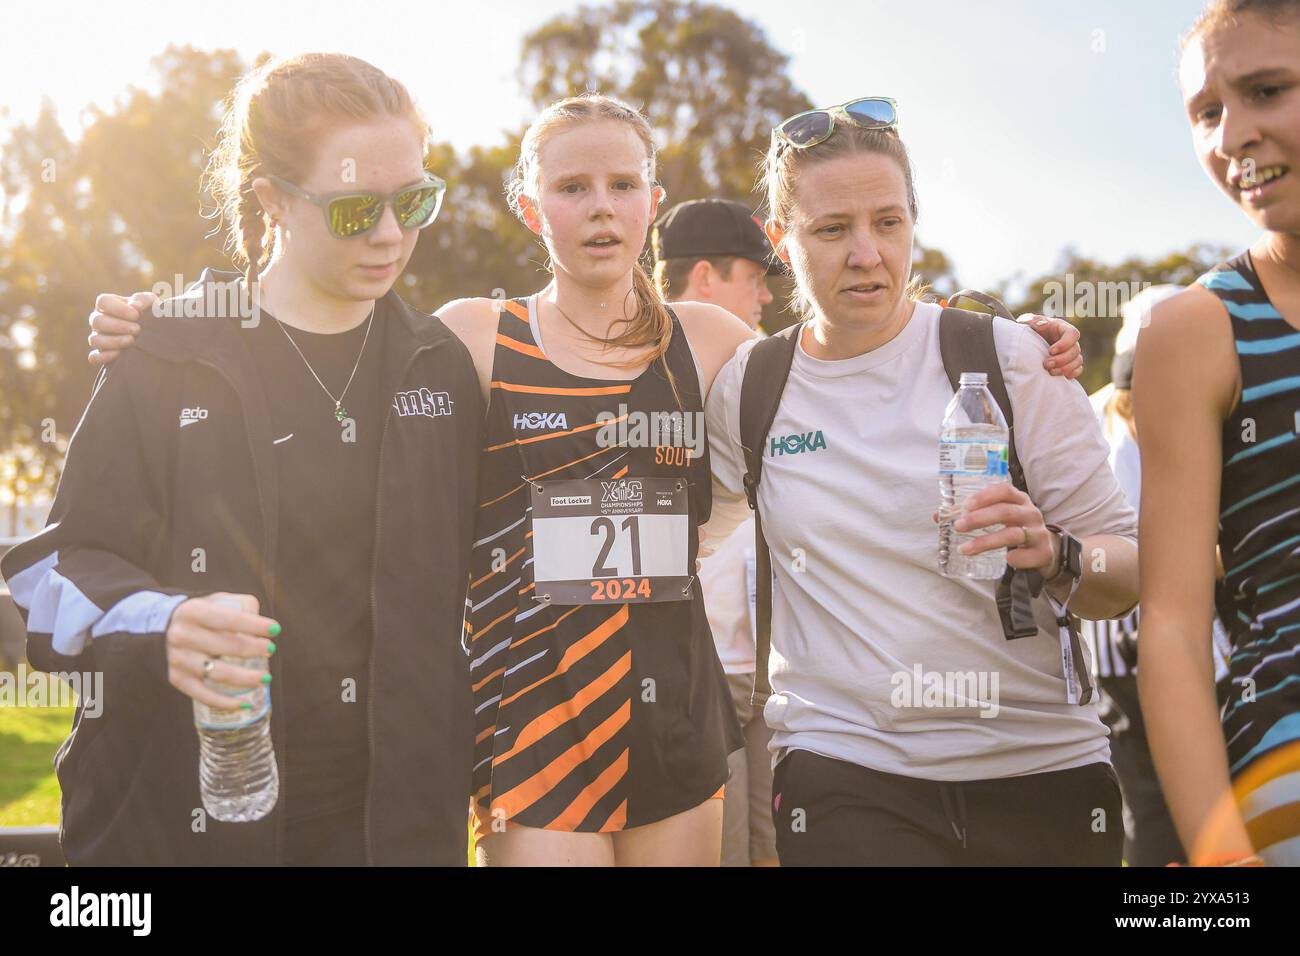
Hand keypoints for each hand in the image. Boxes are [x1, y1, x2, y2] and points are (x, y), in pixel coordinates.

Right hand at [88, 291, 155, 365]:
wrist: (154, 334)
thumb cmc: (149, 314)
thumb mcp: (151, 304)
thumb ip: (144, 300)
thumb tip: (135, 305)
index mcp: (108, 304)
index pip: (103, 302)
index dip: (118, 308)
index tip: (136, 315)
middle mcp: (98, 320)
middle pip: (97, 321)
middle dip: (118, 326)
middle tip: (137, 329)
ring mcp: (98, 337)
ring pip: (94, 340)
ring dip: (113, 341)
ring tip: (132, 340)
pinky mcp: (101, 353)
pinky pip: (94, 357)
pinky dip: (104, 356)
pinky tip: (118, 354)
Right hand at [166, 592, 279, 709]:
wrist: (162, 627)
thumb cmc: (202, 615)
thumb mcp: (216, 600)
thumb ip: (242, 606)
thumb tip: (267, 627)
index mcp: (193, 611)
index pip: (229, 619)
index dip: (254, 626)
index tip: (275, 630)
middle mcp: (182, 635)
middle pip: (226, 646)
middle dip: (253, 649)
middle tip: (270, 650)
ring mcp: (178, 659)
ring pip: (217, 673)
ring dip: (245, 678)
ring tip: (266, 678)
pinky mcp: (176, 678)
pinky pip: (202, 695)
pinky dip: (224, 702)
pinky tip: (245, 703)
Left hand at [952, 482, 1055, 574]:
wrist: (1043, 550)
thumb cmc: (1015, 528)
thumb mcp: (998, 518)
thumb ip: (972, 515)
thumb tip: (938, 516)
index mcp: (1019, 500)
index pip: (1004, 490)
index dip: (984, 496)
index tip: (965, 505)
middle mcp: (1030, 513)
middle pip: (1005, 512)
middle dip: (979, 519)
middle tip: (958, 526)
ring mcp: (1038, 532)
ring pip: (1013, 534)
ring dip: (986, 542)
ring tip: (965, 549)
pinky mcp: (1043, 552)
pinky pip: (1029, 555)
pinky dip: (1017, 558)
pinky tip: (1007, 559)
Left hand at [1019, 314, 1083, 379]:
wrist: (1027, 341)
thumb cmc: (1028, 329)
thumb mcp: (1028, 321)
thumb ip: (1033, 320)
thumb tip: (1041, 324)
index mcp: (1062, 328)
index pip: (1072, 334)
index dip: (1064, 344)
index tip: (1050, 351)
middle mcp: (1069, 340)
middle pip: (1075, 350)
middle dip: (1061, 360)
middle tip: (1046, 365)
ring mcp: (1070, 352)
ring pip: (1078, 361)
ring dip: (1065, 368)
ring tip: (1050, 372)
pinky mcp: (1069, 362)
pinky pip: (1078, 369)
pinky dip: (1072, 373)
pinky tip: (1061, 376)